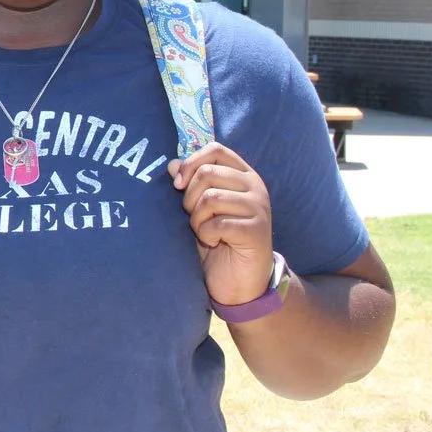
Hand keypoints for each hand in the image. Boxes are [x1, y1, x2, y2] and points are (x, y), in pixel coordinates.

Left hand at [168, 142, 273, 306]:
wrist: (239, 281)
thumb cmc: (217, 241)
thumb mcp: (198, 209)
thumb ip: (189, 184)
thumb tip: (172, 163)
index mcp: (242, 175)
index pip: (215, 150)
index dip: (191, 163)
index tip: (177, 185)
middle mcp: (255, 186)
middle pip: (208, 173)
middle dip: (189, 198)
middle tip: (194, 217)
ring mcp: (259, 207)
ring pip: (210, 198)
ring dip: (197, 219)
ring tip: (203, 231)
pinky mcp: (257, 230)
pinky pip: (217, 224)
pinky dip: (206, 235)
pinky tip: (213, 242)